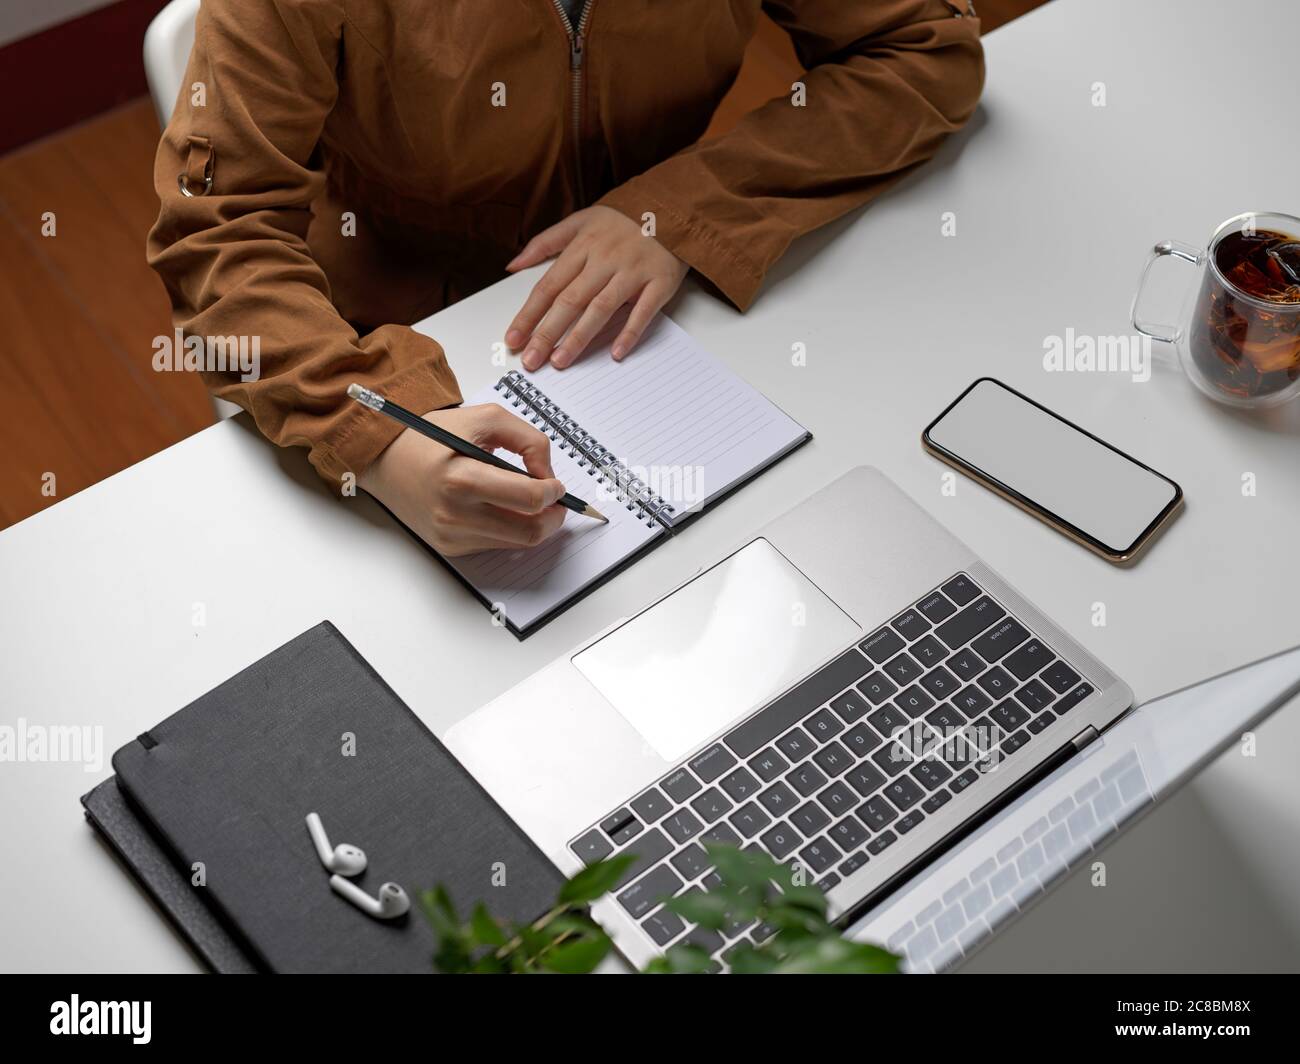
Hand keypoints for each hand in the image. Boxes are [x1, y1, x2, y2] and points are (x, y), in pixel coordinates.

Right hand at [358, 404, 567, 556]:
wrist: (385, 459)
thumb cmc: (433, 436)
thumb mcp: (484, 419)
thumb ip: (528, 440)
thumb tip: (547, 474)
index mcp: (462, 479)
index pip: (529, 499)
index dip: (553, 493)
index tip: (557, 484)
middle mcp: (455, 514)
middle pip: (529, 532)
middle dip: (553, 518)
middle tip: (557, 502)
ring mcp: (451, 535)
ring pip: (516, 543)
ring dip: (534, 525)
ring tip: (532, 503)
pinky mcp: (449, 546)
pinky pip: (495, 544)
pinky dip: (509, 529)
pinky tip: (502, 508)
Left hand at [504, 205, 687, 369]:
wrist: (673, 210)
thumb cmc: (623, 221)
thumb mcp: (580, 220)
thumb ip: (546, 242)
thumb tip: (513, 264)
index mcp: (583, 246)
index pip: (548, 286)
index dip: (529, 314)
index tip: (513, 339)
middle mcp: (605, 260)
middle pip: (570, 300)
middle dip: (547, 333)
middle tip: (531, 360)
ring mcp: (633, 272)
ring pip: (601, 308)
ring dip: (579, 337)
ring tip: (561, 361)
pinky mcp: (660, 282)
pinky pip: (643, 311)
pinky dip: (630, 332)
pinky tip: (616, 353)